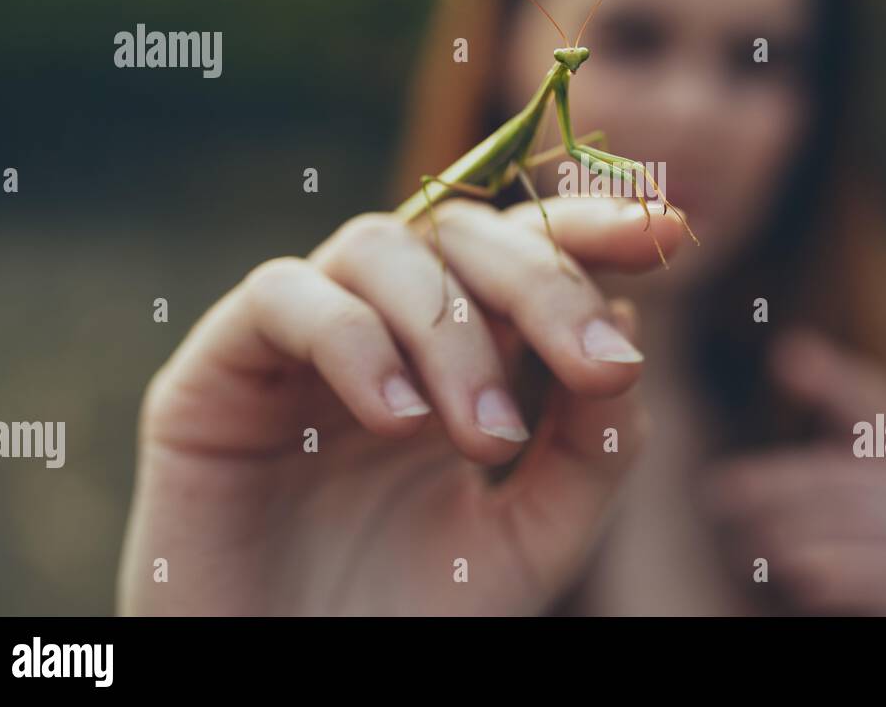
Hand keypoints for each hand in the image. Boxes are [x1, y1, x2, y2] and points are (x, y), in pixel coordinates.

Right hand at [118, 196, 679, 614]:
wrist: (289, 690)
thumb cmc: (411, 619)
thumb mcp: (536, 538)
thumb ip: (592, 445)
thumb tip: (628, 324)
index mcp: (460, 357)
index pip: (525, 250)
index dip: (593, 224)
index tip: (668, 232)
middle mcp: (382, 331)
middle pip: (463, 233)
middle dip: (544, 282)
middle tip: (597, 362)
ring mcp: (300, 343)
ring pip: (380, 248)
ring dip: (454, 332)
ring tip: (487, 441)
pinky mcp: (218, 369)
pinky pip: (282, 296)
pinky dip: (352, 339)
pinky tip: (398, 420)